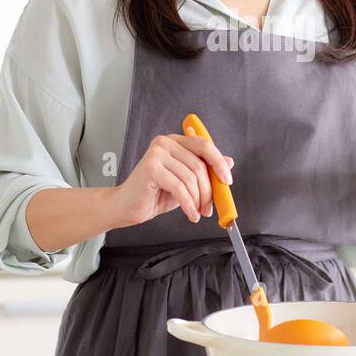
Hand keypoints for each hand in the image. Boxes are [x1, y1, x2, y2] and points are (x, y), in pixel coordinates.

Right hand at [110, 133, 234, 227]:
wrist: (127, 207)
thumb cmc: (154, 194)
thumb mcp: (185, 182)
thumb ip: (204, 170)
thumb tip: (229, 162)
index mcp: (175, 141)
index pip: (204, 145)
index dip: (218, 163)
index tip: (227, 180)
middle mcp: (165, 142)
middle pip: (199, 165)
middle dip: (208, 190)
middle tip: (209, 207)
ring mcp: (156, 153)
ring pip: (190, 178)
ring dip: (198, 200)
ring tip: (197, 212)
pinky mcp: (151, 168)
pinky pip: (179, 188)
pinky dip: (188, 204)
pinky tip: (190, 214)